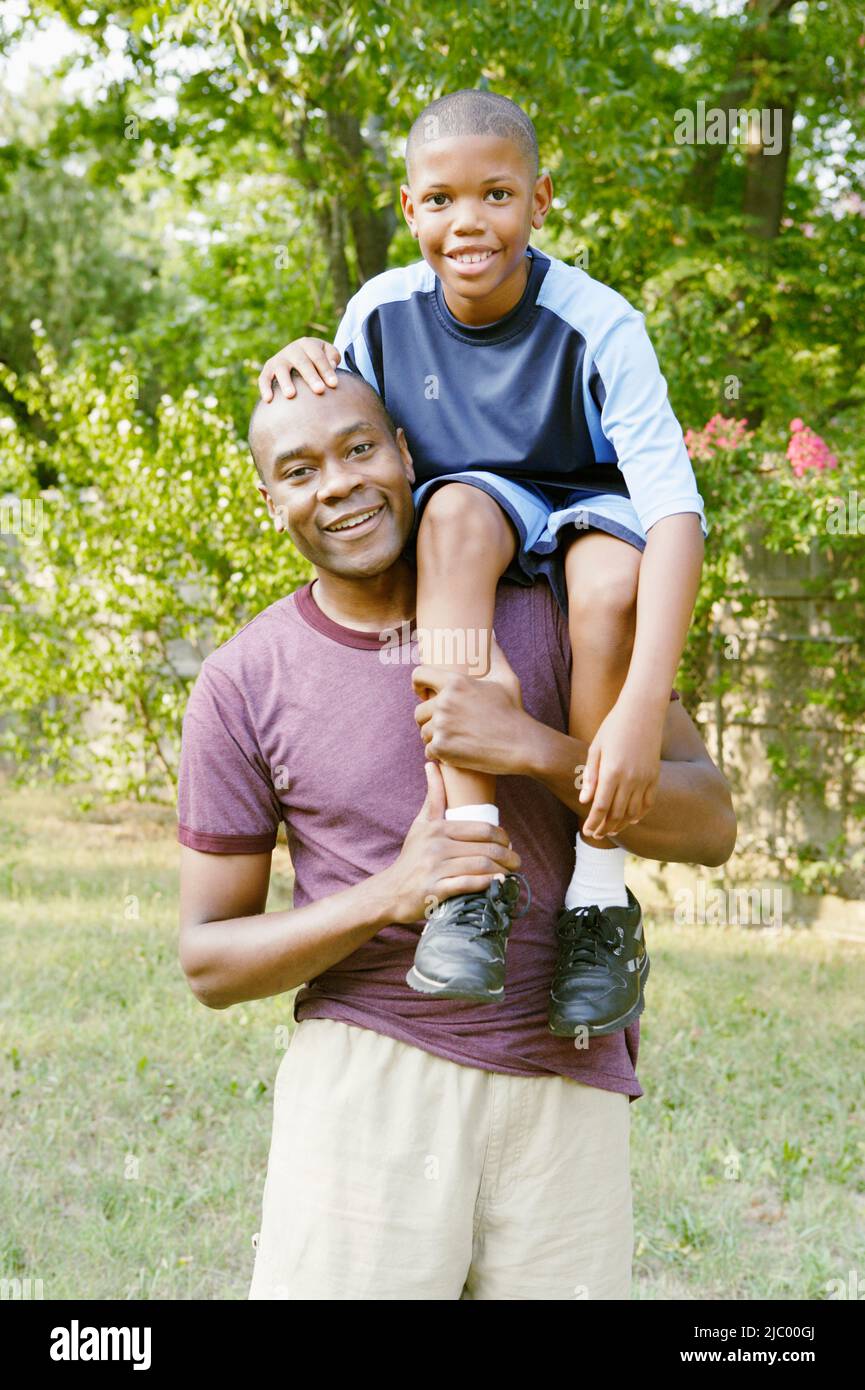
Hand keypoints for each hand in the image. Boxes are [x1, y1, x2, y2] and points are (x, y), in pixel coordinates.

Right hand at [258, 337, 341, 401]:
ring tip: (291, 395)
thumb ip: (333, 357)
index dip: (326, 370)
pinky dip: (264, 388)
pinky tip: (268, 400)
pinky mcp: (268, 369)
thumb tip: (332, 365)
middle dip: (311, 376)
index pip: (318, 357)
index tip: (334, 384)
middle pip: (302, 362)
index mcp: (308, 344)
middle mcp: (292, 349)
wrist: (300, 355)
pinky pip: (264, 378)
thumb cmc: (318, 360)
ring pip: (281, 369)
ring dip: (286, 382)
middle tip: (319, 390)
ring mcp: (279, 359)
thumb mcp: (328, 353)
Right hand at [381, 762, 519, 922]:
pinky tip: (498, 885)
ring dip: (503, 871)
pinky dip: (488, 884)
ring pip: (481, 866)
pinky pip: (469, 884)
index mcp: (437, 828)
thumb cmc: (412, 857)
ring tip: (511, 874)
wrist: (391, 891)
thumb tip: (432, 764)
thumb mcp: (421, 824)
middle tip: (516, 861)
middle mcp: (436, 845)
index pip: (482, 828)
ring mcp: (435, 868)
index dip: (502, 836)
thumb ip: (433, 797)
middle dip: (508, 856)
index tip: (508, 843)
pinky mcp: (435, 890)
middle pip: (486, 848)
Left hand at [412, 637, 525, 776]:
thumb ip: (495, 655)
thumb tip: (493, 635)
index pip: (419, 675)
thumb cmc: (513, 711)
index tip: (423, 694)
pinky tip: (454, 754)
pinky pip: (429, 751)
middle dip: (429, 719)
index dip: (418, 684)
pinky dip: (439, 754)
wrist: (521, 745)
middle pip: (419, 711)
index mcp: (455, 682)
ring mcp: (442, 725)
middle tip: (445, 726)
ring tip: (452, 740)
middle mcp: (445, 702)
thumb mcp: (506, 679)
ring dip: (435, 737)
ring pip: (424, 732)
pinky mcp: (442, 747)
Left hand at [579, 697, 663, 839]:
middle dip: (605, 827)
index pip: (601, 808)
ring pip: (633, 812)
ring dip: (621, 824)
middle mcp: (630, 779)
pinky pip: (649, 802)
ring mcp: (645, 778)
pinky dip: (640, 814)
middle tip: (596, 835)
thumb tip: (585, 801)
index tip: (587, 831)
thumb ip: (591, 776)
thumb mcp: (595, 748)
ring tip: (611, 830)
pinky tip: (632, 819)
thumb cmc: (613, 726)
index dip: (593, 823)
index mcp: (611, 772)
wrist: (642, 711)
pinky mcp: (656, 775)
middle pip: (617, 814)